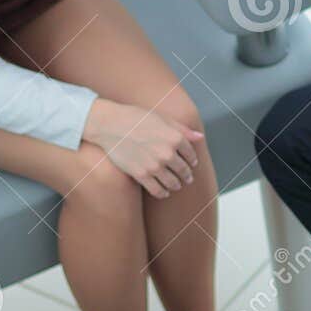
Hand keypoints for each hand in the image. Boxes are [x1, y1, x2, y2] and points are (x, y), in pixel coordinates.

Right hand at [84, 100, 202, 197]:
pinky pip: (157, 190)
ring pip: (172, 183)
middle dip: (186, 175)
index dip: (192, 160)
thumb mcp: (162, 118)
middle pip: (183, 170)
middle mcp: (167, 153)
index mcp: (175, 137)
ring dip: (176, 185)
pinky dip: (163, 193)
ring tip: (176, 186)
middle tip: (187, 179)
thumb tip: (200, 137)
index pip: (191, 154)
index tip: (191, 163)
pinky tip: (164, 192)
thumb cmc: (135, 118)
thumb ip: (182, 129)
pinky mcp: (141, 175)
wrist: (110, 125)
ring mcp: (154, 166)